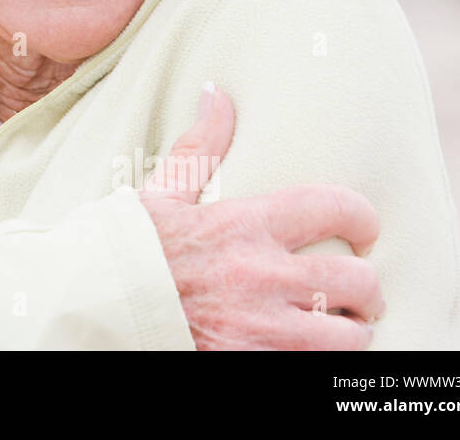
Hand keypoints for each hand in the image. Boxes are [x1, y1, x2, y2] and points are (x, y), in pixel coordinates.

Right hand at [139, 83, 385, 349]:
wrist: (93, 307)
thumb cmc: (126, 250)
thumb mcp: (160, 195)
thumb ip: (199, 149)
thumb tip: (216, 94)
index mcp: (243, 225)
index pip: (334, 208)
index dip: (363, 219)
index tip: (363, 231)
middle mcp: (260, 275)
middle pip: (357, 279)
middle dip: (366, 287)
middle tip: (357, 290)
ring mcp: (260, 328)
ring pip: (349, 335)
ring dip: (349, 331)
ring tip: (338, 326)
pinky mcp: (251, 362)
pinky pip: (315, 365)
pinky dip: (317, 358)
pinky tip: (305, 348)